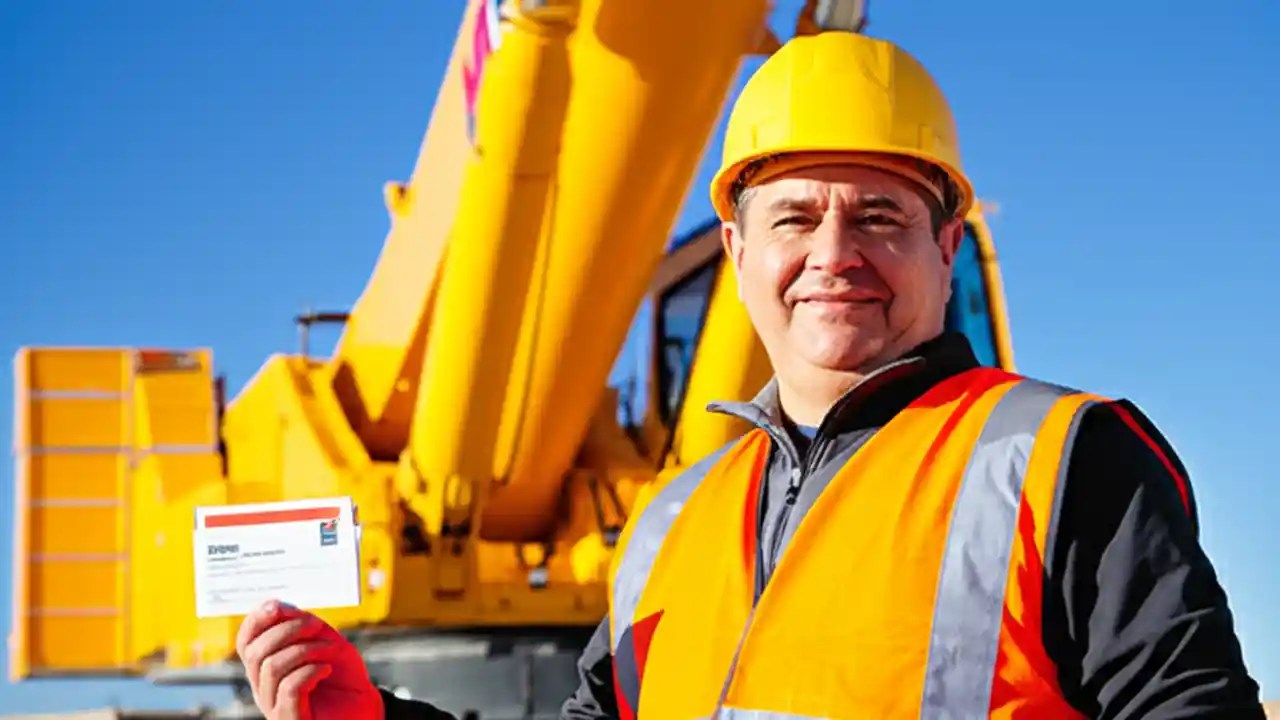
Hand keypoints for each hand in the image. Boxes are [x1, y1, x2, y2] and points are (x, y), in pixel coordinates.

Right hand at [235, 600, 383, 719]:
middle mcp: (263, 689)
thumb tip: (278, 606)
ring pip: (272, 667)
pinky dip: (310, 671)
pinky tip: (326, 669)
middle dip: (287, 630)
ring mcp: (274, 707)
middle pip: (255, 653)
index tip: (277, 605)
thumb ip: (301, 624)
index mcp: (266, 668)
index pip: (245, 643)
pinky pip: (289, 688)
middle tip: (317, 625)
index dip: (256, 620)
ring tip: (330, 650)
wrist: (366, 707)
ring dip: (304, 649)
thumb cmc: (343, 676)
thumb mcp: (324, 641)